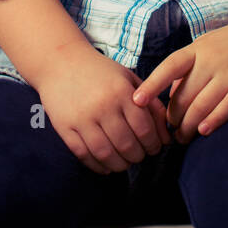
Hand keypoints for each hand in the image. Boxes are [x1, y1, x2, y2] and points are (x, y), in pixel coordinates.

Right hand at [35, 41, 171, 175]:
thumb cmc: (100, 71)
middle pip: (127, 145)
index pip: (144, 129)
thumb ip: (150, 105)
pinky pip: (84, 155)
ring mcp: (82, 118)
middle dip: (138, 156)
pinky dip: (98, 166)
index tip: (154, 148)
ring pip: (106, 154)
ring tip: (124, 161)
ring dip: (120, 165)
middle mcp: (102, 105)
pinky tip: (106, 165)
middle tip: (139, 155)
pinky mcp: (65, 127)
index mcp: (120, 91)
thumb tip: (167, 136)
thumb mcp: (128, 79)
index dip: (153, 144)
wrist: (60, 60)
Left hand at [131, 13, 227, 145]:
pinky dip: (213, 121)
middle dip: (174, 118)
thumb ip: (191, 67)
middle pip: (184, 94)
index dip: (152, 84)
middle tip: (170, 135)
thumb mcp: (210, 45)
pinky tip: (204, 132)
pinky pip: (227, 107)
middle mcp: (212, 60)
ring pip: (202, 104)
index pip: (169, 67)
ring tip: (184, 140)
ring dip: (189, 126)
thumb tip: (171, 96)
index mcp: (199, 48)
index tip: (136, 101)